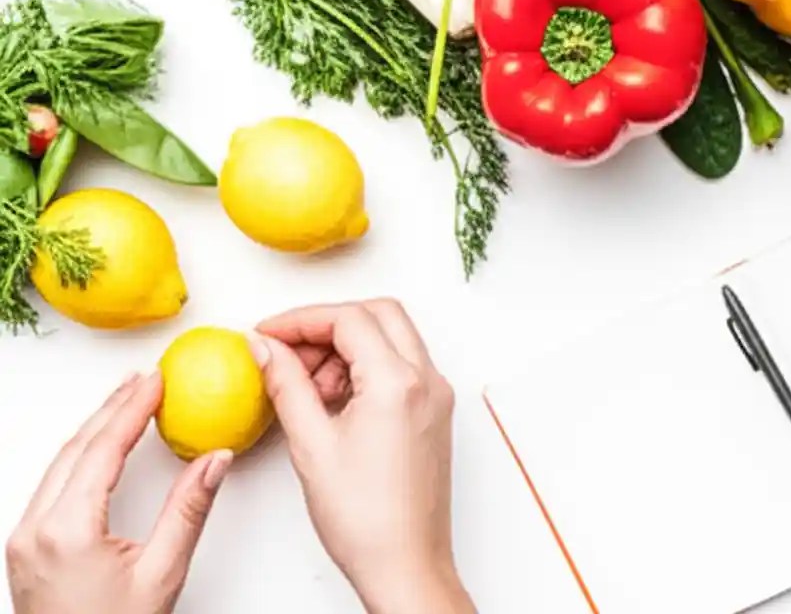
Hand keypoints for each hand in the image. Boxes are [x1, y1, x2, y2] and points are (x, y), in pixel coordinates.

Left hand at [6, 373, 230, 613]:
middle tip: (145, 380)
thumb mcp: (162, 574)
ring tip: (125, 402)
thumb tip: (214, 460)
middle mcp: (35, 529)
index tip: (156, 381)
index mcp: (67, 530)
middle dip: (111, 408)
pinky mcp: (25, 548)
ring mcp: (24, 539)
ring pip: (58, 464)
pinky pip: (50, 485)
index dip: (132, 410)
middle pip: (75, 449)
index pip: (103, 450)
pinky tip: (98, 448)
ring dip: (93, 429)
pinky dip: (78, 457)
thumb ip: (188, 511)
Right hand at [253, 299, 473, 613]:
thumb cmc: (365, 518)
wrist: (406, 565)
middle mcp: (428, 381)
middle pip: (379, 315)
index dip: (300, 319)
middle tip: (287, 352)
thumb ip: (285, 384)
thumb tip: (264, 347)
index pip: (349, 318)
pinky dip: (366, 368)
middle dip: (328, 325)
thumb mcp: (311, 443)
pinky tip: (332, 401)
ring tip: (306, 387)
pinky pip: (402, 368)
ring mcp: (437, 397)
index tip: (266, 335)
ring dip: (348, 347)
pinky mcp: (435, 414)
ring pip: (393, 339)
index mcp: (399, 382)